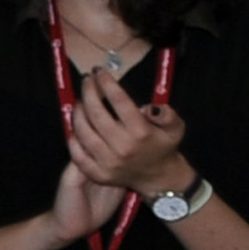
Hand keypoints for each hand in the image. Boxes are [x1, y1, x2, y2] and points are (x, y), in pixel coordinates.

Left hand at [69, 64, 196, 198]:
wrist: (158, 177)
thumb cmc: (163, 146)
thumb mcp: (175, 128)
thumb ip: (167, 114)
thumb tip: (150, 107)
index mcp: (141, 133)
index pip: (119, 102)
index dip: (107, 84)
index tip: (99, 72)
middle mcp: (123, 147)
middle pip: (96, 114)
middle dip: (88, 93)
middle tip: (86, 80)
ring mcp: (107, 162)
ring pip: (83, 132)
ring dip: (78, 112)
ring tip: (81, 101)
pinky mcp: (97, 174)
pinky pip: (77, 153)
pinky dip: (73, 137)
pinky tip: (76, 124)